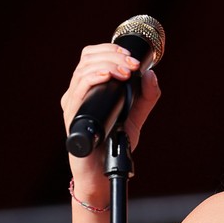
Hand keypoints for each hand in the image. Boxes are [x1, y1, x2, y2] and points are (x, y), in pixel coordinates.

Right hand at [60, 43, 161, 181]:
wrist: (104, 173)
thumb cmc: (115, 144)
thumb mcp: (136, 117)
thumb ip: (146, 97)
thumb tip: (151, 74)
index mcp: (91, 88)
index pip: (93, 55)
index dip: (111, 49)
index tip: (133, 57)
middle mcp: (78, 93)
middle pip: (87, 57)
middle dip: (113, 55)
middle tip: (133, 65)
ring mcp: (73, 104)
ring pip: (82, 70)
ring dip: (107, 64)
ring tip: (126, 72)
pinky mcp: (72, 117)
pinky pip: (78, 91)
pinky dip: (93, 78)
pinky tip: (107, 76)